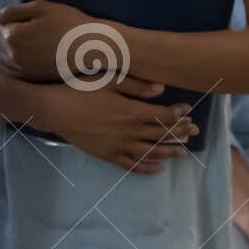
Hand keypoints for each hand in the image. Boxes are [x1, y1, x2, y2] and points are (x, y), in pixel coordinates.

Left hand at [0, 0, 97, 81]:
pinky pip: (21, 69)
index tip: (38, 21)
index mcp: (11, 36)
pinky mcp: (34, 79)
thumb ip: (14, 11)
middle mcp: (12, 56)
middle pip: (7, 41)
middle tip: (43, 32)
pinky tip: (43, 57)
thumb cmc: (68, 22)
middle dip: (19, 35)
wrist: (91, 46)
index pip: (4, 25)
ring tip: (44, 45)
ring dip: (22, 49)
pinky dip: (27, 62)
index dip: (19, 21)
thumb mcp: (41, 7)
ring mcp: (23, 70)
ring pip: (13, 55)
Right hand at [32, 78, 195, 173]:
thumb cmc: (79, 90)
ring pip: (151, 152)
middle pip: (162, 134)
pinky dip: (148, 168)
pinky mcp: (108, 155)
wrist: (54, 109)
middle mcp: (130, 131)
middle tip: (194, 132)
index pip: (163, 115)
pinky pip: (133, 165)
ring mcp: (119, 146)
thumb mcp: (107, 80)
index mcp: (131, 111)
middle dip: (181, 133)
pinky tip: (158, 169)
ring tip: (183, 153)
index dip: (179, 114)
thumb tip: (161, 89)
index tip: (188, 110)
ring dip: (170, 152)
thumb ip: (135, 85)